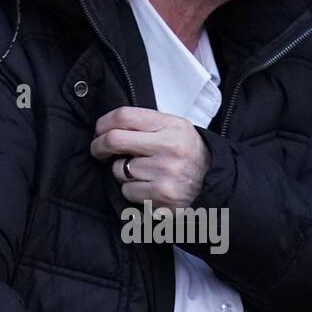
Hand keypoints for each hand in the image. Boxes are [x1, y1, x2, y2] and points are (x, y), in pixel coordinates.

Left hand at [90, 107, 210, 210]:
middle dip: (99, 146)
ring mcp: (165, 172)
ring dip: (122, 172)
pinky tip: (147, 187)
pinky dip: (132, 190)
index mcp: (171, 126)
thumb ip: (147, 124)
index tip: (99, 130)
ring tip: (141, 172)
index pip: (125, 116)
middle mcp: (169, 147)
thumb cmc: (188, 154)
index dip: (104, 123)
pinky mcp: (162, 195)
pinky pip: (128, 191)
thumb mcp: (176, 129)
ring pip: (119, 169)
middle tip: (98, 150)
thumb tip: (108, 127)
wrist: (213, 183)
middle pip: (114, 140)